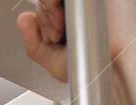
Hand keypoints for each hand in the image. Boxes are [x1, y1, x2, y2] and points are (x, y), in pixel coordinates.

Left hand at [16, 1, 135, 82]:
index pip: (44, 6)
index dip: (43, 19)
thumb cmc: (92, 67)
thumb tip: (23, 19)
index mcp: (68, 16)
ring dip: (50, 8)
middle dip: (46, 17)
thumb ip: (33, 42)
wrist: (112, 66)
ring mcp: (86, 0)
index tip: (52, 37)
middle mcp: (77, 4)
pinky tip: (67, 13)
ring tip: (62, 27)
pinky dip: (62, 3)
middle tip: (58, 34)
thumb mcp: (53, 60)